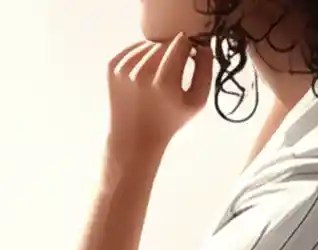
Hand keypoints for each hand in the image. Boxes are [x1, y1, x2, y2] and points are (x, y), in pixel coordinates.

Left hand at [106, 33, 213, 159]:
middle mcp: (141, 74)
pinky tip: (144, 73)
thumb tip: (203, 45)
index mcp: (164, 83)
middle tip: (173, 68)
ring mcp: (123, 70)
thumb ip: (206, 70)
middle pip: (163, 43)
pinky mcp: (112, 68)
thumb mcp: (197, 102)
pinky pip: (132, 49)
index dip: (188, 46)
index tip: (189, 54)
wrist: (134, 139)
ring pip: (148, 44)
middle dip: (171, 50)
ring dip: (156, 52)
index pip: (180, 43)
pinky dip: (140, 55)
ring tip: (158, 74)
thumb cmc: (169, 120)